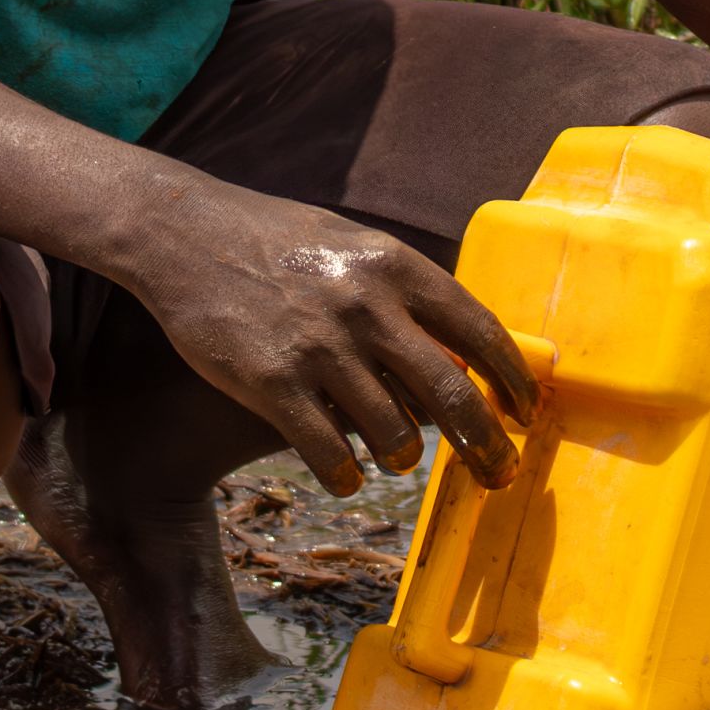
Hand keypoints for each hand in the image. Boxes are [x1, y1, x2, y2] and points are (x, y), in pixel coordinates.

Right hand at [110, 181, 539, 495]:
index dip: (513, 381)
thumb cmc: (276, 239)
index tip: (526, 414)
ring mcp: (319, 348)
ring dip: (402, 456)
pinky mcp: (271, 384)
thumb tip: (464, 350)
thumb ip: (406, 292)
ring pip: (394, 435)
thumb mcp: (354, 244)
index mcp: (395, 266)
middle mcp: (366, 307)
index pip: (479, 330)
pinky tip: (342, 473)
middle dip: (485, 446)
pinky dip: (344, 475)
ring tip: (394, 454)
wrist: (183, 234)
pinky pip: (330, 454)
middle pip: (451, 395)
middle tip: (498, 474)